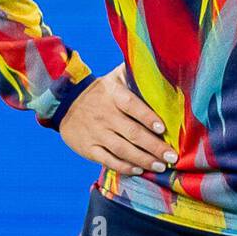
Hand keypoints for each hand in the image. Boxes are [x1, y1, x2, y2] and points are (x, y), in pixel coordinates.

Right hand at [59, 63, 178, 176]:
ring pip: (122, 150)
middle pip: (132, 132)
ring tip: (161, 166)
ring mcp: (96, 133)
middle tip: (172, 156)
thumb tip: (160, 65)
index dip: (147, 116)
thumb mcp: (114, 77)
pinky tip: (139, 170)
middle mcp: (104, 114)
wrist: (64, 104)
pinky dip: (125, 167)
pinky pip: (108, 160)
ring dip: (144, 160)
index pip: (131, 105)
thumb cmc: (100, 91)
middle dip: (154, 146)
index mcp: (112, 94)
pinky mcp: (88, 148)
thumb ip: (134, 72)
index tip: (162, 128)